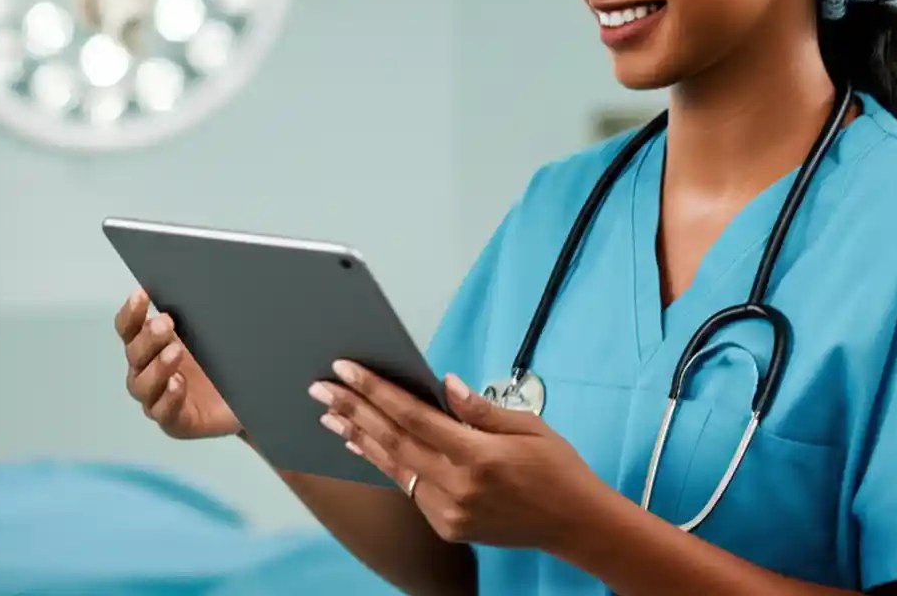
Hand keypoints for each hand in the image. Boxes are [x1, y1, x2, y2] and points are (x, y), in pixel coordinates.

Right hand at [114, 288, 240, 439]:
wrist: (257, 399)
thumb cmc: (229, 363)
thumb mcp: (216, 333)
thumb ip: (201, 315)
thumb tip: (198, 284)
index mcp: (154, 346)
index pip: (130, 330)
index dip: (131, 313)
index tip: (141, 295)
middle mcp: (150, 372)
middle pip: (135, 355)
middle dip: (148, 338)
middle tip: (166, 323)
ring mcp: (160, 399)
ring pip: (143, 385)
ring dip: (157, 366)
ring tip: (175, 351)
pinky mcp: (177, 422)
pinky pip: (163, 412)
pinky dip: (169, 397)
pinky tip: (179, 384)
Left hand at [309, 362, 611, 551]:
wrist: (575, 525)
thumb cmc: (557, 469)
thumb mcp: (528, 426)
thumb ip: (480, 409)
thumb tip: (444, 385)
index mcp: (477, 457)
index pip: (413, 417)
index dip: (376, 391)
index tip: (347, 371)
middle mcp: (456, 487)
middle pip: (392, 442)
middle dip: (353, 411)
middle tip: (321, 388)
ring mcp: (449, 512)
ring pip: (394, 468)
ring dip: (359, 439)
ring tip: (331, 416)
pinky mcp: (447, 525)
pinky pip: (410, 489)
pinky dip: (386, 464)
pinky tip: (367, 446)